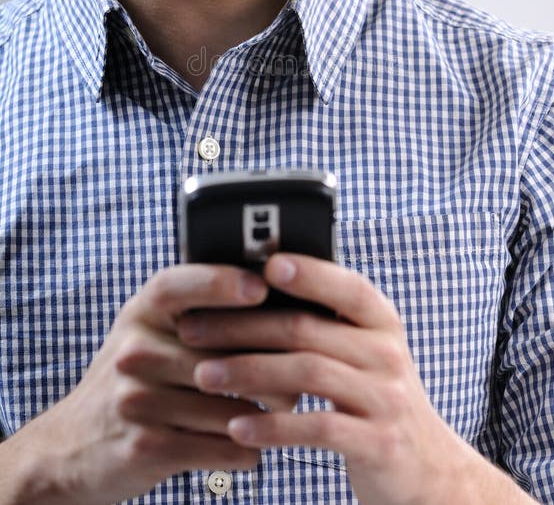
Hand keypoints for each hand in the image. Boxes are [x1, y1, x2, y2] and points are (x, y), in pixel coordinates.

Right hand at [0, 264, 269, 504]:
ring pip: (231, 407)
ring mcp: (137, 398)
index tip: (261, 288)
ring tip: (284, 414)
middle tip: (304, 375)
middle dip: (272, 370)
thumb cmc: (134, 379)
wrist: (70, 448)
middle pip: (224, 355)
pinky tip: (252, 446)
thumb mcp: (150, 331)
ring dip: (267, 417)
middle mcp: (135, 350)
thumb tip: (277, 300)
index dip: (222, 283)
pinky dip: (246, 450)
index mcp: (141, 311)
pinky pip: (220, 446)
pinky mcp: (147, 445)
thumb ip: (199, 312)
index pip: (182, 284)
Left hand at [179, 254, 532, 504]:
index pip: (346, 286)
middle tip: (193, 330)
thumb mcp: (364, 352)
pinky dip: (273, 425)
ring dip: (247, 372)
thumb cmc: (375, 398)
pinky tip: (237, 425)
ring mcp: (387, 399)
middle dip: (244, 326)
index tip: (262, 264)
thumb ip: (327, 323)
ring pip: (308, 373)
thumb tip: (260, 282)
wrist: (427, 469)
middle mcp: (388, 353)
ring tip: (202, 375)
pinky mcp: (378, 443)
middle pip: (308, 329)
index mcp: (383, 322)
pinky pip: (318, 427)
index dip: (308, 272)